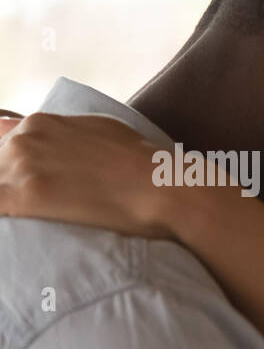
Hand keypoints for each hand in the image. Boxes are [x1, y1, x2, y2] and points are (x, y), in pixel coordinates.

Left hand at [0, 112, 175, 239]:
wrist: (162, 186)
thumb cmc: (142, 162)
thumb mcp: (99, 130)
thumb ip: (61, 132)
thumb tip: (30, 132)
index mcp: (39, 124)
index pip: (3, 147)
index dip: (18, 172)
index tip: (39, 187)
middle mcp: (23, 140)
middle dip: (15, 187)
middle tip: (52, 207)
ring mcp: (20, 166)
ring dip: (15, 205)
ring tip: (47, 219)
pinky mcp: (23, 195)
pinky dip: (9, 218)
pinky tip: (27, 225)